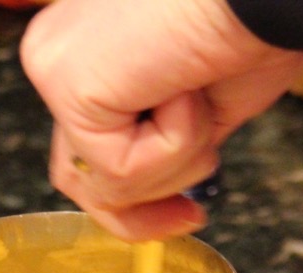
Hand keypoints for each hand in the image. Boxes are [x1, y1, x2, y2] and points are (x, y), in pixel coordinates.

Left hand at [20, 0, 302, 240]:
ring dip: (174, 163)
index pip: (86, 150)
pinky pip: (121, 171)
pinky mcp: (63, 84)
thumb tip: (167, 199)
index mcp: (88, 52)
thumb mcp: (202, 108)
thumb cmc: (249, 26)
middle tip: (190, 216)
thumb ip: (165, 145)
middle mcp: (58, 54)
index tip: (189, 212)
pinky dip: (173, 145)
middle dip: (140, 214)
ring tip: (199, 100)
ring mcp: (53, 69)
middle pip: (77, 177)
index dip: (138, 198)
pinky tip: (185, 88)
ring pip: (106, 183)